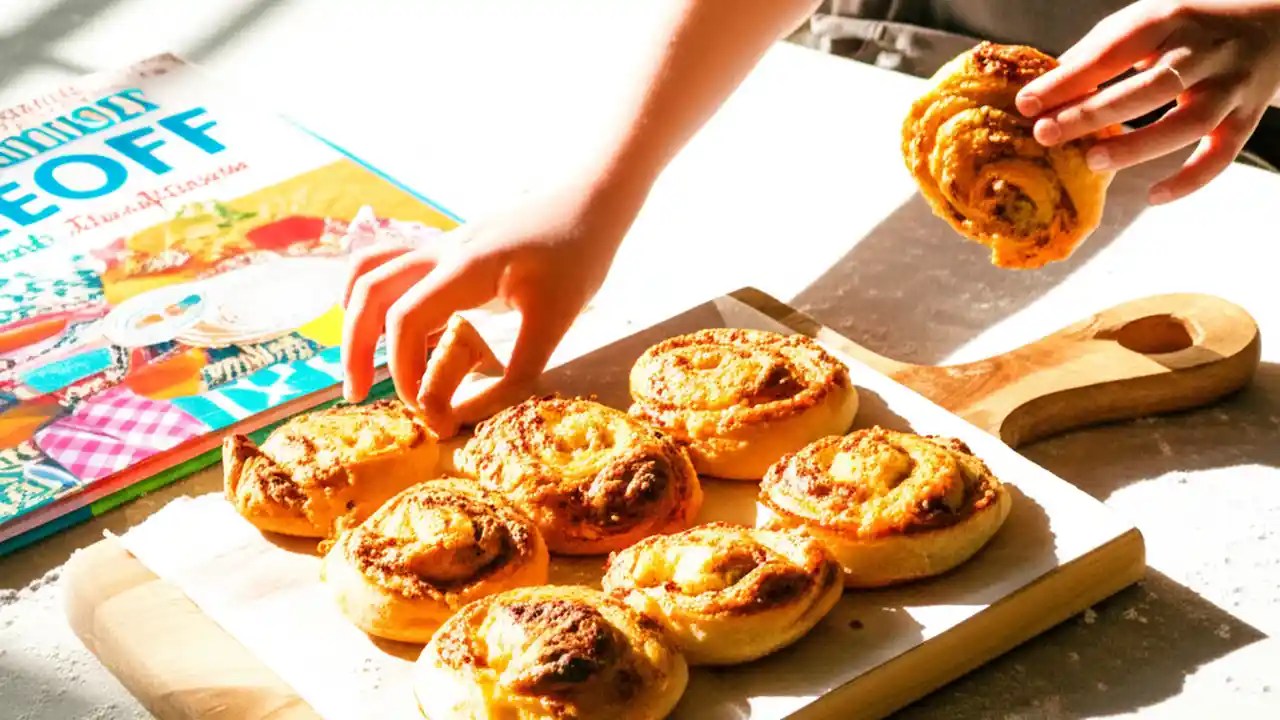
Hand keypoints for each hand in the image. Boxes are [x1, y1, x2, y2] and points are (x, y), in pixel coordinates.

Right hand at [340, 181, 636, 425]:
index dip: (403, 370)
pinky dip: (381, 300)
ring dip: (356, 316)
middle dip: (354, 347)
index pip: (405, 320)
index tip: (425, 409)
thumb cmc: (579, 255)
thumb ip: (515, 373)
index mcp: (464, 267)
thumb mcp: (557, 322)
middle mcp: (441, 251)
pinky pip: (394, 269)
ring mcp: (441, 246)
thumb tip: (464, 415)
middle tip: (357, 395)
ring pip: (372, 272)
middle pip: (369, 292)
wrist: (589, 201)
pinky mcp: (450, 250)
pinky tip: (402, 336)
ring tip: (361, 361)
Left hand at [1016, 0, 1279, 203]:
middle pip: (1149, 86)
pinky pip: (1221, 154)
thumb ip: (1099, 51)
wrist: (1274, 26)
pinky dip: (1189, 180)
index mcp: (1170, 19)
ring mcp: (1230, 87)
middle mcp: (1205, 52)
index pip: (1113, 49)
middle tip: (1046, 134)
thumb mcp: (1147, 21)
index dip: (1068, 78)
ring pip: (1188, 123)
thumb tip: (1045, 88)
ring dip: (1138, 146)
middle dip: (1093, 112)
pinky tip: (1152, 196)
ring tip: (1093, 161)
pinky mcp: (1246, 118)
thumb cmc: (1190, 27)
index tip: (1026, 103)